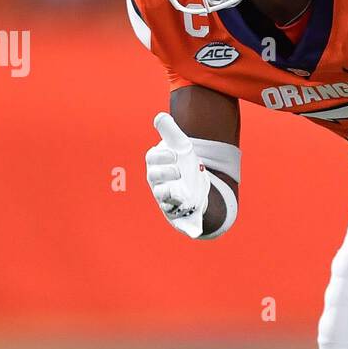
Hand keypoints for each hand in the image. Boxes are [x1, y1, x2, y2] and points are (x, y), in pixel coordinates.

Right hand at [145, 112, 210, 237]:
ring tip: (181, 193)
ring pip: (163, 198)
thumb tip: (159, 116)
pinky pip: (180, 222)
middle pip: (155, 179)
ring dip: (170, 196)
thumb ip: (169, 131)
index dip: (161, 157)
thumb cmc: (181, 163)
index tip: (174, 154)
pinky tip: (195, 232)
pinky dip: (188, 227)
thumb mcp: (179, 145)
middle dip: (165, 174)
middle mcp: (158, 182)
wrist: (194, 183)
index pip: (152, 160)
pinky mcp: (178, 212)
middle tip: (178, 171)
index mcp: (157, 165)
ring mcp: (167, 198)